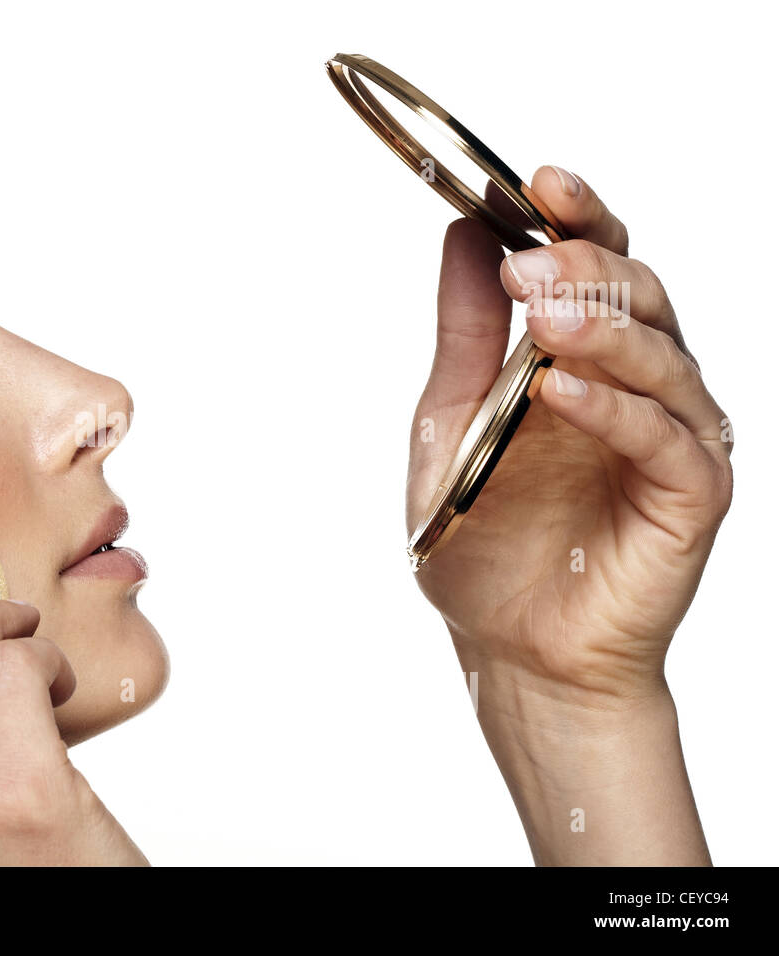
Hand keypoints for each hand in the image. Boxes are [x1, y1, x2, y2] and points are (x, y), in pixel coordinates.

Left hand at [409, 166, 731, 863]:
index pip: (598, 262)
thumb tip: (461, 233)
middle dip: (583, 266)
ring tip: (539, 312)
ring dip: (600, 327)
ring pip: (662, 355)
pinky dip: (613, 409)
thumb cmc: (482, 535)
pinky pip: (663, 438)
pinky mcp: (692, 494)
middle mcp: (637, 382)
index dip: (580, 215)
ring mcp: (671, 435)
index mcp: (582, 354)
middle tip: (523, 262)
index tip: (539, 180)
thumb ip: (465, 335)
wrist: (507, 646)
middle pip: (638, 294)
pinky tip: (560, 390)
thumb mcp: (451, 422)